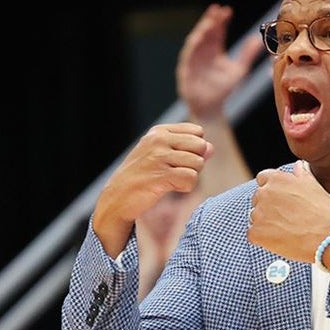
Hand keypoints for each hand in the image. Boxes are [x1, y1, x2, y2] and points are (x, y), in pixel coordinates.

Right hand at [95, 123, 211, 255]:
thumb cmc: (143, 176)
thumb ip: (189, 149)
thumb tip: (211, 148)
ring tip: (169, 180)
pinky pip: (191, 178)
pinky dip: (185, 187)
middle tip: (175, 172)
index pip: (198, 132)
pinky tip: (170, 187)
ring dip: (189, 176)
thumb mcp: (163, 156)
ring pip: (198, 163)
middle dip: (195, 162)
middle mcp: (158, 140)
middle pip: (201, 146)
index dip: (194, 149)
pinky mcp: (161, 175)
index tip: (176, 159)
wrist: (117, 198)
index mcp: (159, 131)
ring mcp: (159, 157)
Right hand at [177, 4, 261, 120]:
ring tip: (208, 23)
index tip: (226, 10)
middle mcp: (203, 52)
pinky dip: (191, 48)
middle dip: (210, 21)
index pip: (218, 32)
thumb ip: (247, 55)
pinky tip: (196, 40)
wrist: (211, 107)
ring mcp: (193, 60)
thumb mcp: (239, 70)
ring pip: (195, 42)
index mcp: (215, 50)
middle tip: (216, 10)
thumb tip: (257, 40)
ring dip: (200, 32)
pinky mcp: (186, 70)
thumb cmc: (223, 88)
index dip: (221, 21)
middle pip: (205, 32)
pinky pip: (187, 57)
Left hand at [248, 161, 329, 264]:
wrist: (327, 238)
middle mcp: (265, 193)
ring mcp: (259, 213)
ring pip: (255, 217)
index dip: (271, 189)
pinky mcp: (256, 233)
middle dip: (268, 207)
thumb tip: (298, 166)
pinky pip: (253, 234)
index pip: (263, 179)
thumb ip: (301, 175)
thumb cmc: (324, 213)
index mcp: (277, 179)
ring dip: (265, 223)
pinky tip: (279, 239)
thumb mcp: (315, 187)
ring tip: (285, 230)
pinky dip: (263, 239)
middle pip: (257, 199)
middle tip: (285, 218)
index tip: (279, 199)